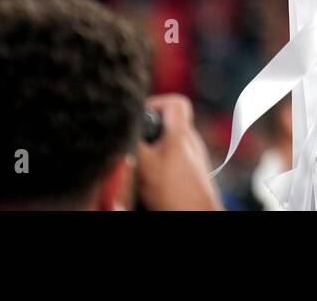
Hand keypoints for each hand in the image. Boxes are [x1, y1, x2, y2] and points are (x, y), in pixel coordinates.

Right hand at [135, 94, 223, 210]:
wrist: (196, 215)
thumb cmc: (176, 192)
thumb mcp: (145, 163)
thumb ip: (133, 140)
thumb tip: (120, 124)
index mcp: (182, 133)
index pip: (176, 102)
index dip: (155, 104)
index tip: (138, 119)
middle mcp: (191, 143)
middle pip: (168, 125)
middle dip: (148, 134)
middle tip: (133, 148)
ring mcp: (194, 160)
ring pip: (169, 146)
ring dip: (152, 154)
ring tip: (139, 167)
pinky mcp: (192, 176)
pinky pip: (173, 163)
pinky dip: (160, 168)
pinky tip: (150, 182)